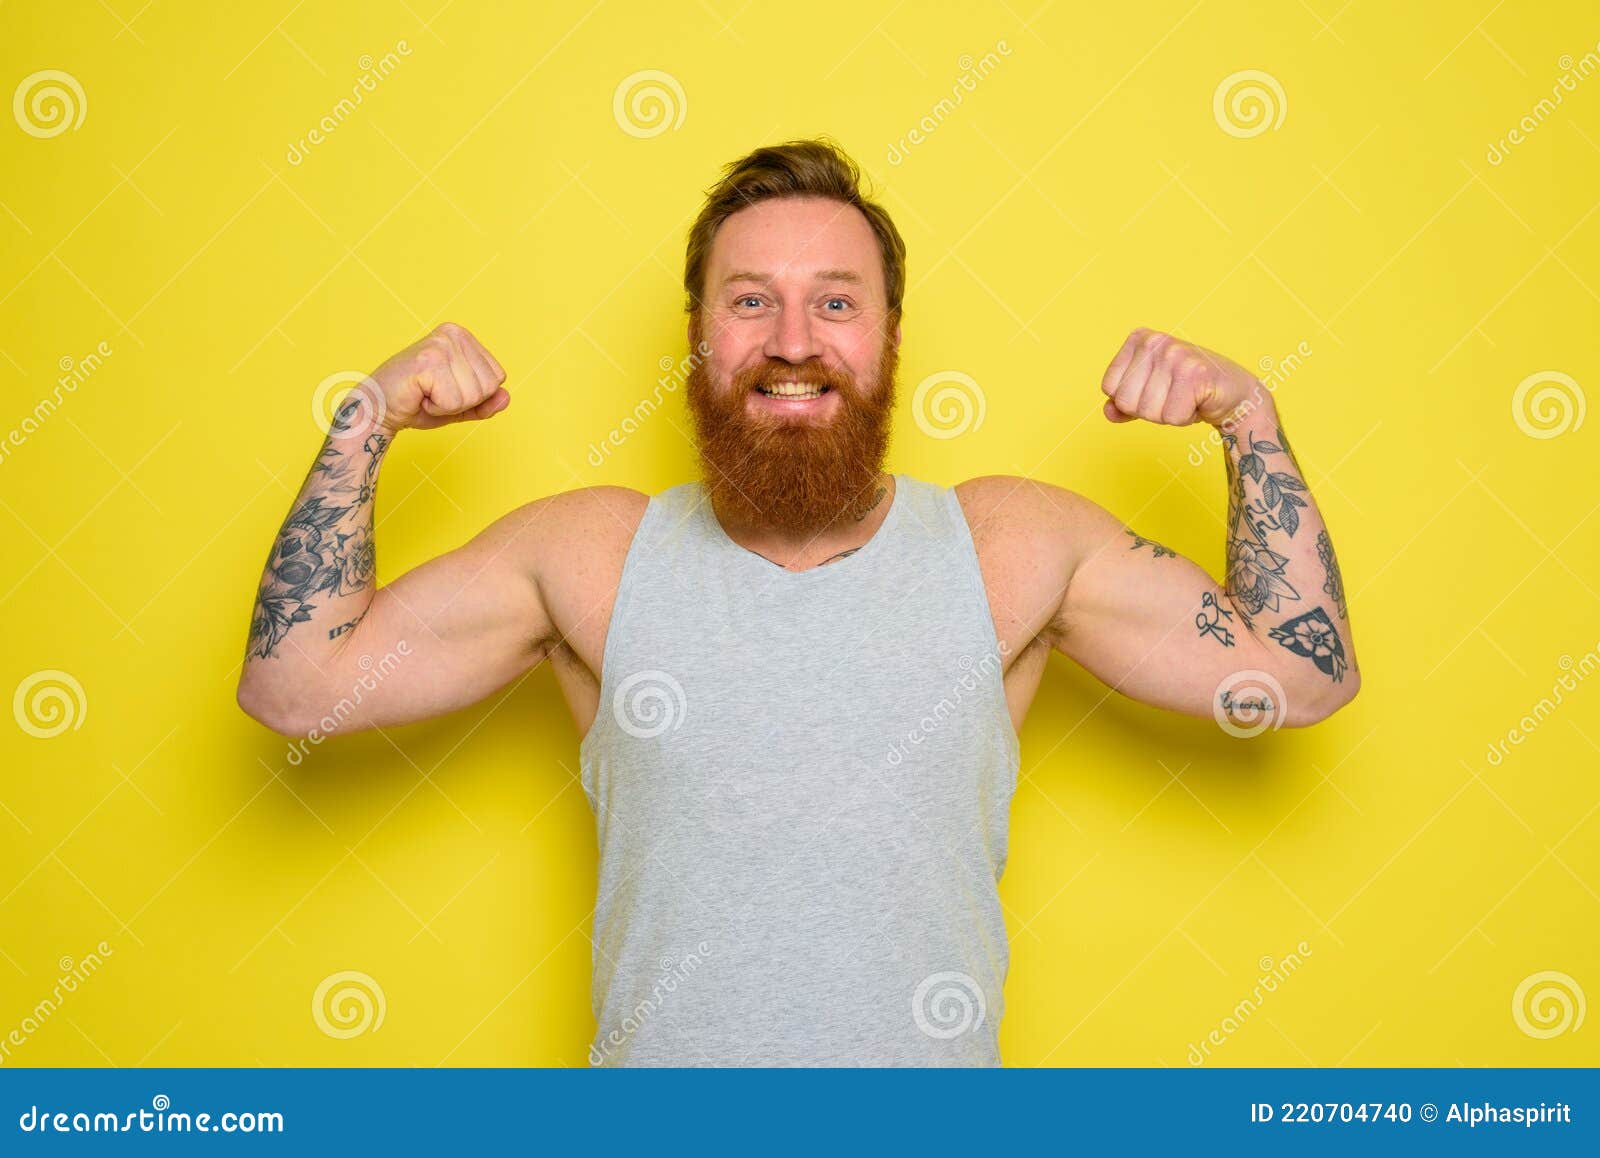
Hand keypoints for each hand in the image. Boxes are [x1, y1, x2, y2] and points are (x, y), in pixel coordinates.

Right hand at [362, 322, 509, 435]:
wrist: (378, 409)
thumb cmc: (417, 403)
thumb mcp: (459, 405)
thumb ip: (485, 403)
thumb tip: (506, 397)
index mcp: (463, 337)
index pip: (497, 377)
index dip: (474, 396)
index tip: (445, 389)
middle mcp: (453, 334)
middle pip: (488, 386)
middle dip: (463, 401)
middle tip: (434, 393)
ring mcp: (441, 345)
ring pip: (473, 395)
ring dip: (448, 405)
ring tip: (425, 393)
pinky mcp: (429, 361)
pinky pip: (454, 402)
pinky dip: (437, 408)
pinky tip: (419, 395)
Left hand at [1099, 328, 1260, 427]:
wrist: (1235, 394)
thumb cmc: (1189, 391)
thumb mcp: (1150, 393)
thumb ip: (1124, 402)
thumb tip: (1108, 411)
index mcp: (1139, 339)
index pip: (1109, 387)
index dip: (1131, 401)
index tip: (1157, 390)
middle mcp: (1155, 341)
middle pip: (1126, 401)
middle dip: (1149, 411)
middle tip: (1173, 397)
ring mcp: (1175, 355)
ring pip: (1148, 411)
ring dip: (1168, 415)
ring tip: (1187, 398)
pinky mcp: (1194, 373)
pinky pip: (1172, 417)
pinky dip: (1185, 418)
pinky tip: (1199, 401)